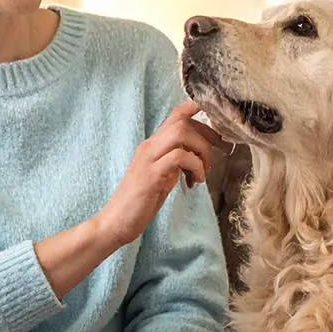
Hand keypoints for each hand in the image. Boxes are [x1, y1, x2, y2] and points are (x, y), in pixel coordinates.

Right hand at [98, 99, 230, 245]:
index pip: (175, 115)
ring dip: (201, 150)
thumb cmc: (140, 201)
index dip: (197, 109)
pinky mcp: (150, 175)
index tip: (217, 122)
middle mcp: (149, 146)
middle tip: (216, 156)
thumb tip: (198, 155)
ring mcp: (148, 159)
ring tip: (203, 171)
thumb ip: (176, 161)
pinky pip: (179, 157)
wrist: (115, 222)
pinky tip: (195, 182)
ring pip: (181, 132)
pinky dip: (195, 166)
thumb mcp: (163, 175)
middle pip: (182, 120)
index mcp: (153, 145)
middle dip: (207, 135)